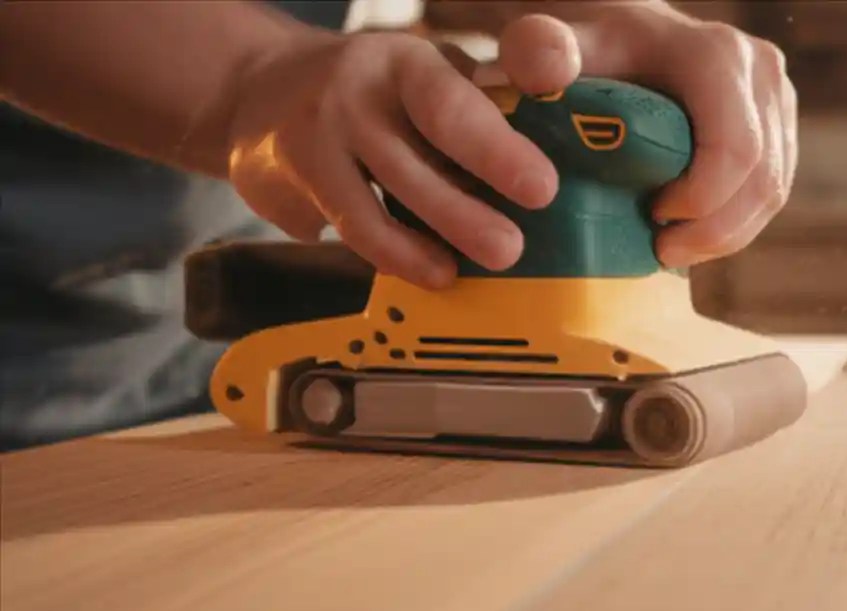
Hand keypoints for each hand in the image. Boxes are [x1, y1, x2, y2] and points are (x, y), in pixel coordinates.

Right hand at [225, 30, 560, 288]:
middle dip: (463, 214)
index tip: (541, 188)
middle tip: (510, 250)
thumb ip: (477, 108)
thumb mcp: (424, 76)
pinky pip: (345, 228)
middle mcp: (352, 93)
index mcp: (403, 62)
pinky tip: (423, 270)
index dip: (497, 150)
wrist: (257, 85)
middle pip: (410, 163)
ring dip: (419, 250)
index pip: (451, 106)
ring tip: (456, 274)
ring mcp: (312, 139)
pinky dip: (387, 255)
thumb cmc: (375, 90)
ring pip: (371, 209)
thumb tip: (551, 160)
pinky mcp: (284, 183)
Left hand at [495, 6, 797, 267]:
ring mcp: (777, 100)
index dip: (701, 201)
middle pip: (762, 179)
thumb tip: (546, 72)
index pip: (735, 150)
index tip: (653, 216)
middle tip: (661, 251)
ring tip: (673, 246)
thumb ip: (539, 51)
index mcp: (717, 56)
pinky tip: (691, 233)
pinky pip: (771, 190)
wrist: (623, 34)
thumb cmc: (587, 47)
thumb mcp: (554, 43)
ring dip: (727, 235)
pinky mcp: (780, 125)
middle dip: (715, 231)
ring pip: (772, 191)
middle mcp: (761, 73)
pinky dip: (735, 224)